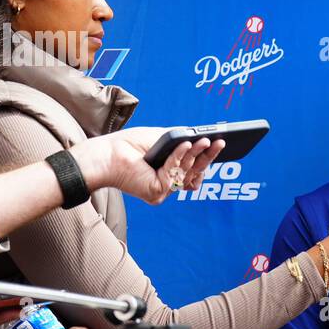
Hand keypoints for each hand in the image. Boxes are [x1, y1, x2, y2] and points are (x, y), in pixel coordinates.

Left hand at [73, 128, 225, 203]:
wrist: (106, 154)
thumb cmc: (128, 145)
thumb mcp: (160, 138)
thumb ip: (180, 139)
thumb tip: (199, 137)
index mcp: (168, 171)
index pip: (193, 167)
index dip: (206, 157)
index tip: (218, 144)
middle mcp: (167, 182)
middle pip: (195, 171)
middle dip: (209, 156)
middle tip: (221, 143)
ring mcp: (163, 189)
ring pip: (187, 172)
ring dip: (197, 154)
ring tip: (206, 140)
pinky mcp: (156, 192)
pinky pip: (174, 172)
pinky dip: (180, 156)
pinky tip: (185, 143)